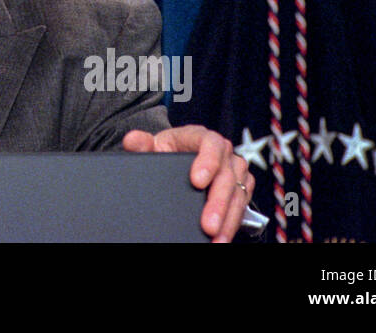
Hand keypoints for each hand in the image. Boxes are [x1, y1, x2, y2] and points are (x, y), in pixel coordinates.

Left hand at [123, 124, 253, 242]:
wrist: (177, 159)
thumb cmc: (168, 151)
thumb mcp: (153, 145)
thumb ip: (141, 143)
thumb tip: (132, 140)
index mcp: (201, 137)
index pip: (211, 143)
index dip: (208, 161)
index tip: (197, 181)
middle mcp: (224, 153)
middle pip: (227, 176)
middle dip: (218, 203)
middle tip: (208, 225)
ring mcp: (235, 171)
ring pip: (237, 195)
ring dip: (228, 220)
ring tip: (216, 239)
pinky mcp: (241, 188)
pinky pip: (242, 207)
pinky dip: (232, 224)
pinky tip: (222, 238)